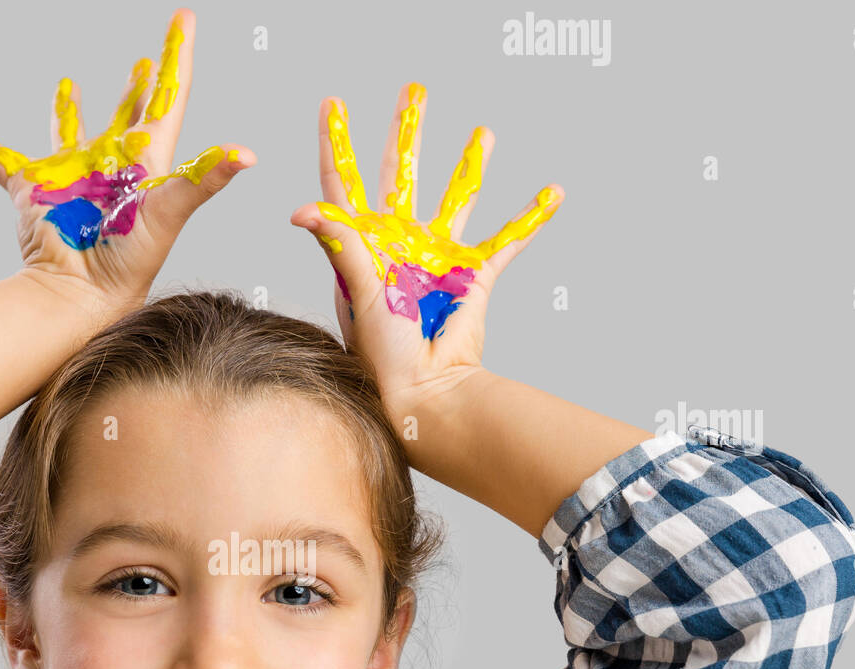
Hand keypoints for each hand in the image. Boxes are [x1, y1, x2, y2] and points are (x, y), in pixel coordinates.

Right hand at [0, 8, 253, 311]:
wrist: (80, 293)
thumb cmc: (128, 259)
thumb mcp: (169, 212)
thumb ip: (204, 178)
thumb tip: (247, 154)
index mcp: (146, 161)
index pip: (167, 98)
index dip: (177, 57)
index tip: (185, 20)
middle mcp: (110, 163)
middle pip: (129, 114)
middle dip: (139, 86)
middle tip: (146, 60)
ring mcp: (72, 175)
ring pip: (71, 130)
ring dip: (71, 109)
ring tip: (68, 83)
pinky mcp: (32, 189)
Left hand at [290, 84, 561, 425]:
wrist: (424, 391)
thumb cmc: (382, 352)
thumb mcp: (357, 291)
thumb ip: (341, 245)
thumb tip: (302, 210)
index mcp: (362, 247)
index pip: (345, 185)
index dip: (338, 145)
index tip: (333, 105)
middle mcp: (399, 246)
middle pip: (400, 175)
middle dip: (406, 133)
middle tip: (415, 91)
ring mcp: (437, 259)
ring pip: (457, 198)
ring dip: (470, 165)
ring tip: (483, 132)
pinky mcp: (473, 277)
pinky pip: (507, 242)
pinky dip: (531, 220)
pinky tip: (552, 194)